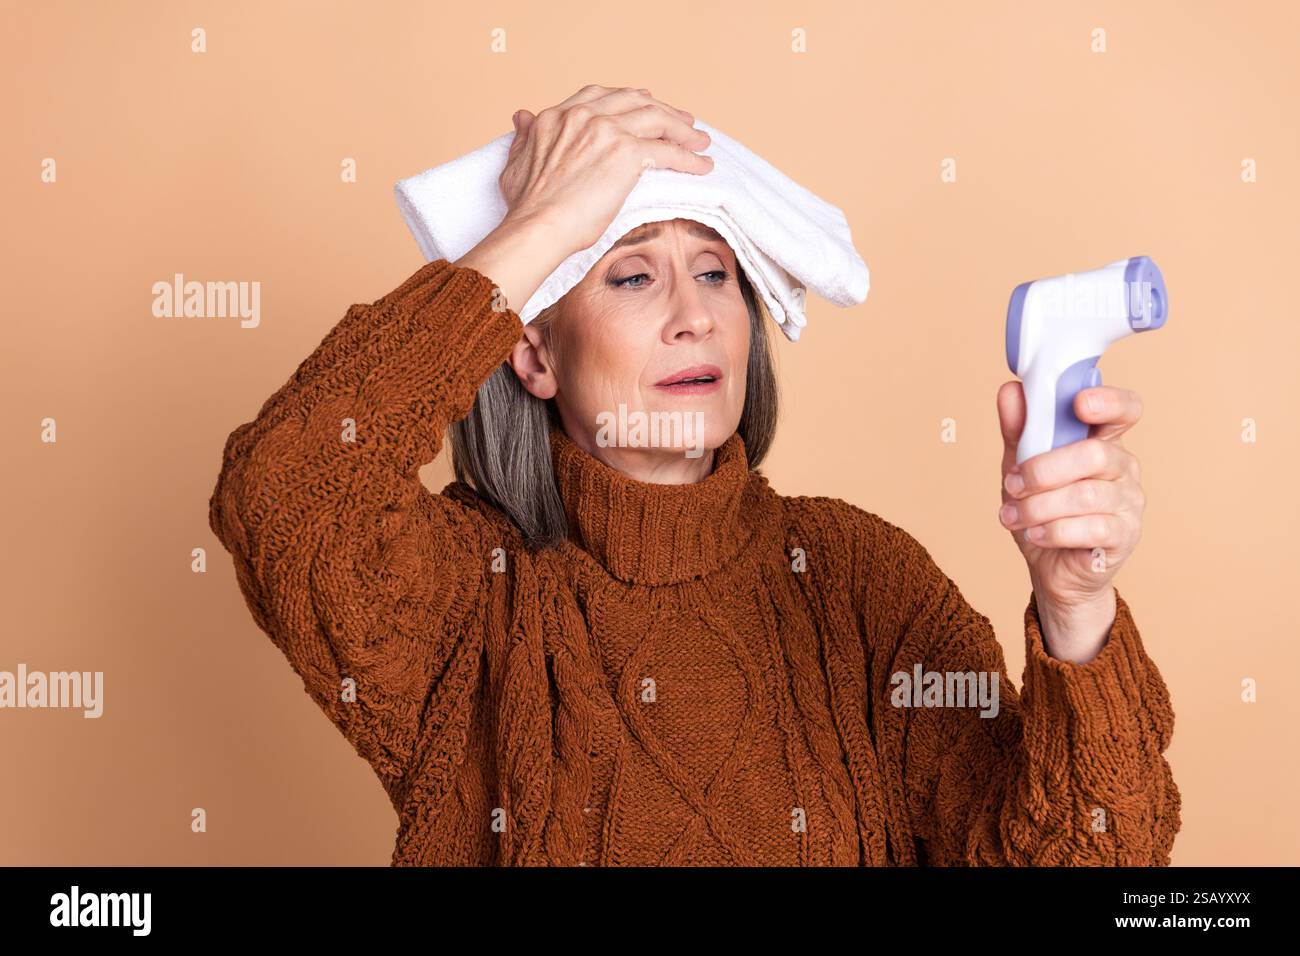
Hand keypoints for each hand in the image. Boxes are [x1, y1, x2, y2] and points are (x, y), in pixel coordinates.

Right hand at [499, 84, 713, 253]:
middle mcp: (584, 114)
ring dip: (683, 129)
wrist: (537, 227)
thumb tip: (521, 115)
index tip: (644, 105)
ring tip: (700, 141)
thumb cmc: (526, 207)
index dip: (627, 100)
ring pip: (657, 118)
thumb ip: (524, 135)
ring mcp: (606, 130)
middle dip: (661, 108)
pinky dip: (690, 157)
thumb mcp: (516, 161)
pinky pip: (668, 151)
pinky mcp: (627, 153)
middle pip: (634, 100)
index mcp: (559, 115)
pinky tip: (703, 165)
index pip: (601, 96)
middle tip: (681, 121)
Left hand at [996, 381, 1146, 657]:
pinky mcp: (1124, 536)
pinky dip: (1052, 531)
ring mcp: (1129, 502)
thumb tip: (1010, 391)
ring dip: (1038, 506)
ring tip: (1012, 515)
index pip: (1125, 410)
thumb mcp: (1020, 465)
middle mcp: (1123, 466)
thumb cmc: (1041, 508)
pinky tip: (1033, 533)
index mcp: (1102, 440)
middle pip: (1095, 454)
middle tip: (1012, 484)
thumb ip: (1018, 429)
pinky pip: (1090, 529)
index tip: (1079, 403)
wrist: (1050, 567)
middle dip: (1043, 470)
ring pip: (1086, 495)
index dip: (1109, 401)